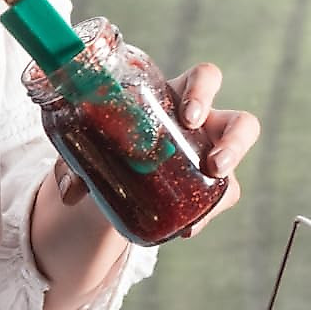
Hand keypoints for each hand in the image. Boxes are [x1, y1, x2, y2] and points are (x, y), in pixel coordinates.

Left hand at [54, 62, 259, 238]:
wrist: (114, 179)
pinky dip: (206, 215)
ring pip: (239, 165)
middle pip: (240, 121)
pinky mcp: (210, 187)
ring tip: (211, 195)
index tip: (189, 116)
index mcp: (176, 97)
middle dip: (234, 139)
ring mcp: (210, 155)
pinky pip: (223, 197)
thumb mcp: (90, 149)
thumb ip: (76, 163)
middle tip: (213, 161)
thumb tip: (70, 189)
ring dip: (231, 182)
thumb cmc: (108, 145)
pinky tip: (187, 229)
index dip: (204, 92)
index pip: (204, 79)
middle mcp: (203, 124)